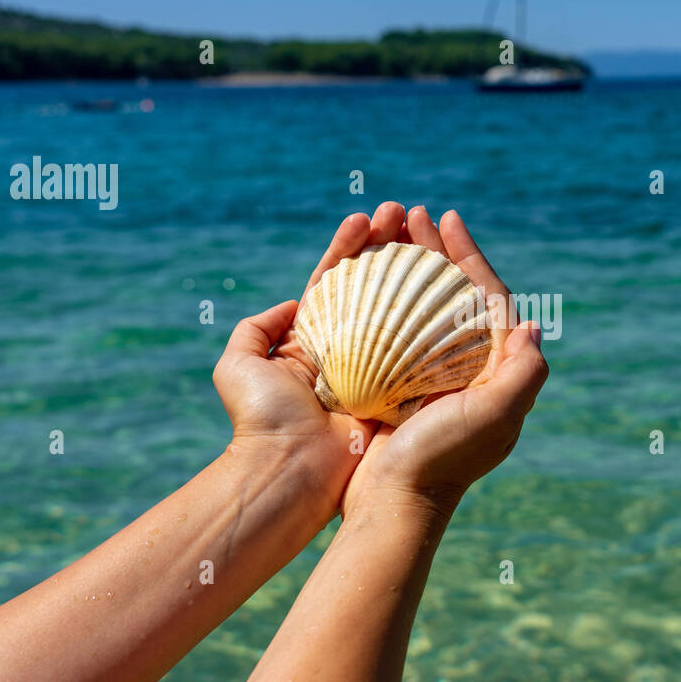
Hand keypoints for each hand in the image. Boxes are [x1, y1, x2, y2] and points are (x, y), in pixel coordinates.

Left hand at [211, 202, 411, 509]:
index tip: (365, 218)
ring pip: (395, 306)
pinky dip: (429, 310)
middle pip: (369, 286)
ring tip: (421, 228)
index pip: (332, 282)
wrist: (290, 469)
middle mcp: (346, 351)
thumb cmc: (262, 418)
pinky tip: (441, 278)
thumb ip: (256, 327)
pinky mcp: (397, 386)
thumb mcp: (239, 363)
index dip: (348, 248)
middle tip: (402, 212)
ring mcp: (374, 368)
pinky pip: (418, 343)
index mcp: (310, 341)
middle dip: (385, 246)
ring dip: (408, 265)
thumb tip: (293, 306)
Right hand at [342, 208, 548, 517]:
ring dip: (405, 269)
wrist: (393, 506)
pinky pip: (390, 332)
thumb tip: (532, 326)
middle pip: (452, 295)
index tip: (447, 219)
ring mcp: (430, 378)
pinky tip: (359, 282)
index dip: (470, 255)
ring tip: (383, 236)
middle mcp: (466, 370)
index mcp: (494, 370)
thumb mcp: (494, 417)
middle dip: (434, 252)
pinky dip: (379, 302)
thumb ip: (523, 373)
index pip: (487, 298)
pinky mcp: (396, 388)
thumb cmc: (442, 461)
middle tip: (408, 215)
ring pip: (420, 308)